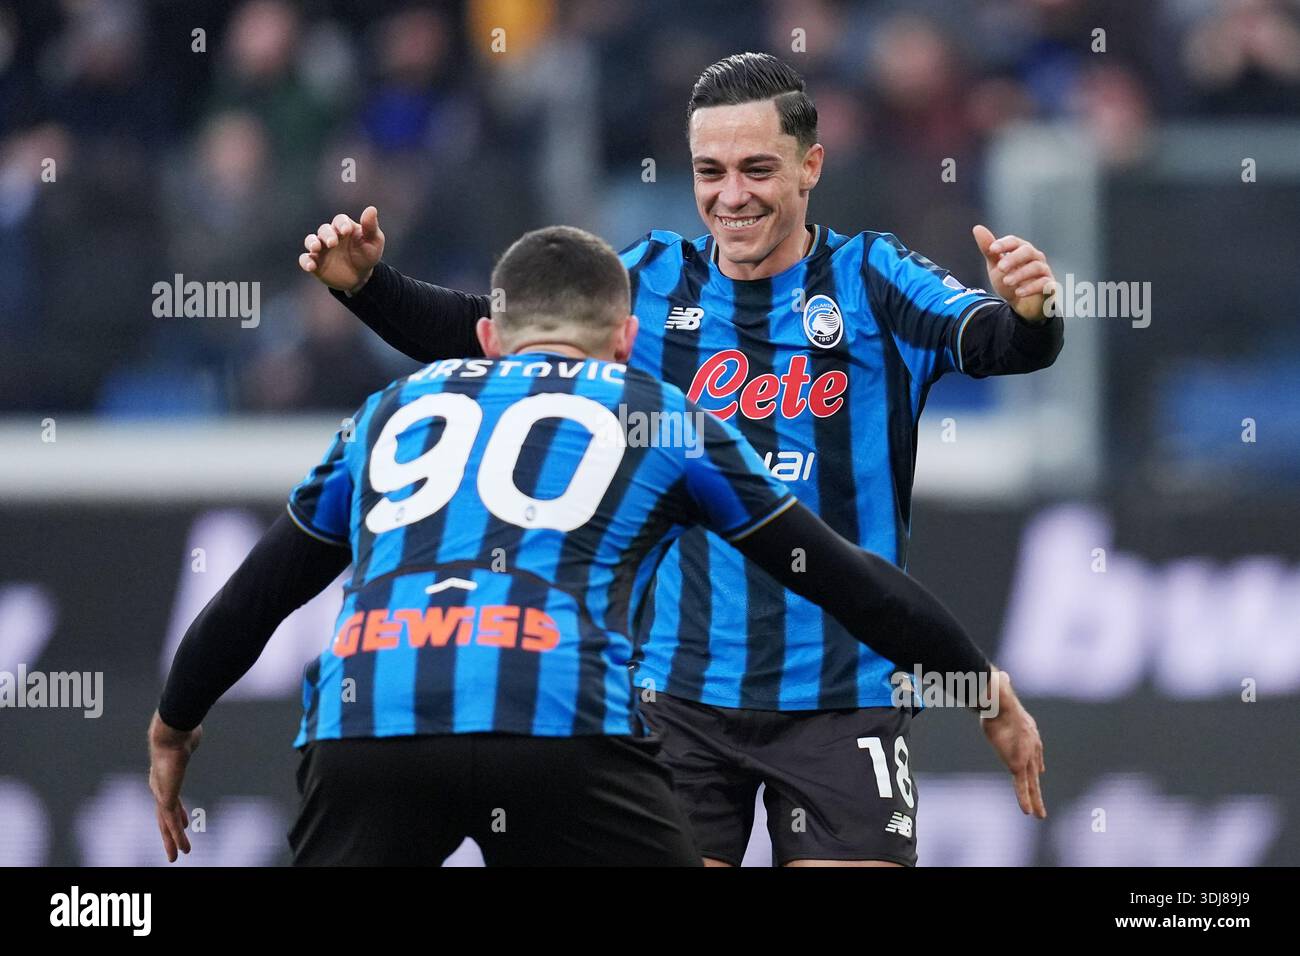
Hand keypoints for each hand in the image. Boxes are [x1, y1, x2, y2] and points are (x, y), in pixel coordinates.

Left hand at [147, 711, 202, 861]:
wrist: (171, 731)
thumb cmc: (180, 728)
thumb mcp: (187, 736)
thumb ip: (189, 737)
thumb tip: (193, 726)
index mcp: (164, 775)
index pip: (169, 798)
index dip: (177, 812)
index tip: (184, 821)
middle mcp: (160, 786)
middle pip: (163, 815)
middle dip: (169, 832)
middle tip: (174, 849)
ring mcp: (161, 793)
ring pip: (166, 823)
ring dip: (172, 841)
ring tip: (176, 856)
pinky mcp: (166, 797)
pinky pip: (172, 822)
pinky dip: (177, 836)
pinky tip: (182, 848)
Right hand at [299, 206, 385, 294]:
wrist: (361, 276)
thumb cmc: (368, 254)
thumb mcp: (374, 241)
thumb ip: (371, 227)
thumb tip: (371, 209)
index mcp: (344, 227)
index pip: (339, 220)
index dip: (341, 224)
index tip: (346, 231)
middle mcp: (330, 235)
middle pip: (324, 230)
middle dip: (327, 235)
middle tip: (333, 243)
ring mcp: (321, 249)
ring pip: (310, 241)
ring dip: (311, 243)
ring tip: (315, 248)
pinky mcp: (315, 262)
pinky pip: (305, 259)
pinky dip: (305, 261)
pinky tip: (311, 266)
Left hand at [972, 224, 1055, 322]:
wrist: (1020, 304)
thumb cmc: (1009, 280)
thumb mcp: (996, 266)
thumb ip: (988, 249)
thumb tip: (977, 228)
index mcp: (1021, 249)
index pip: (1014, 241)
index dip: (1004, 244)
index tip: (991, 249)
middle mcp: (1035, 257)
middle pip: (1027, 251)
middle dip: (1013, 258)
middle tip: (1000, 267)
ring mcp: (1043, 271)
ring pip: (1036, 267)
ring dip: (1020, 274)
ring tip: (1006, 282)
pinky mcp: (1049, 286)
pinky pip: (1044, 283)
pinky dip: (1031, 287)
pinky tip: (1019, 292)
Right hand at [978, 668, 1046, 818]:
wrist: (1000, 702)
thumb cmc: (996, 695)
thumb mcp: (1000, 695)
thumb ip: (1000, 691)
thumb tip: (998, 675)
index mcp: (1028, 731)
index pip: (1035, 750)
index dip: (1036, 761)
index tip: (1039, 769)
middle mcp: (1031, 745)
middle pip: (1035, 770)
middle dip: (1037, 787)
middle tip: (1041, 802)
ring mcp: (1025, 755)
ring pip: (1031, 783)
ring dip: (1035, 800)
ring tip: (1039, 816)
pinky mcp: (1018, 763)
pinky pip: (1022, 785)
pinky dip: (1025, 799)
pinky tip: (1027, 812)